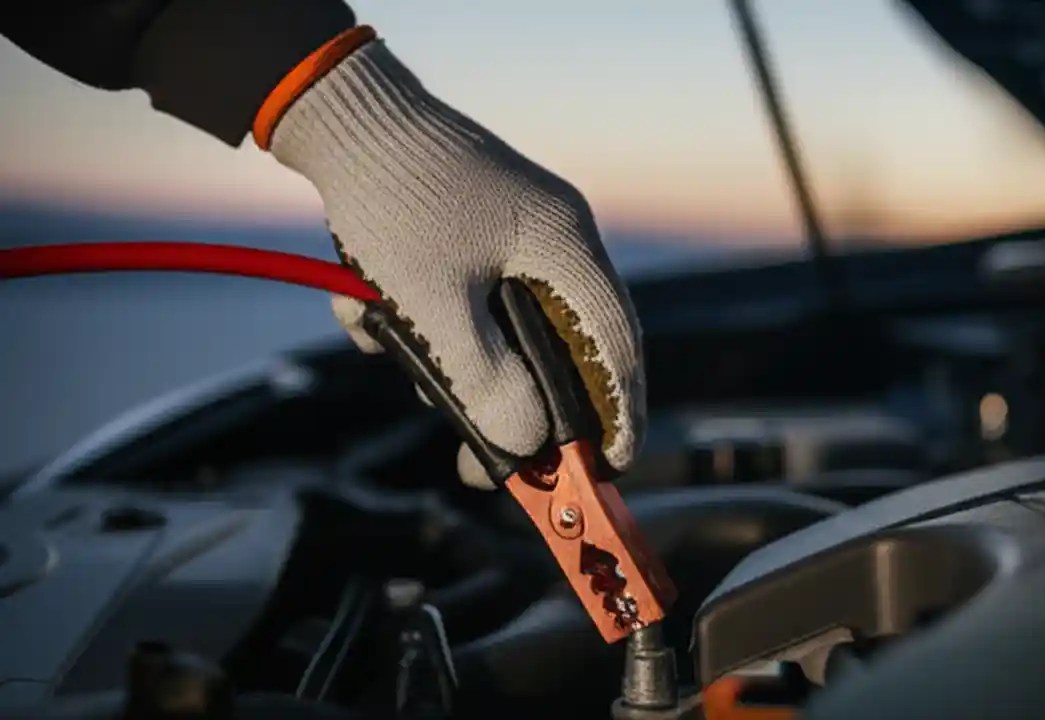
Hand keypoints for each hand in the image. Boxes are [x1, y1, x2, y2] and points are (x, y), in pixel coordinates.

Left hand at [268, 40, 644, 488]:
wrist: (340, 114)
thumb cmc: (394, 201)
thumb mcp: (432, 303)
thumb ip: (483, 379)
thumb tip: (525, 441)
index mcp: (566, 246)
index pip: (616, 345)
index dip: (618, 413)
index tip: (609, 468)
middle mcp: (556, 238)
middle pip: (562, 347)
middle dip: (514, 400)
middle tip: (482, 458)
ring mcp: (517, 233)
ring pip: (505, 328)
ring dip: (448, 355)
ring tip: (390, 344)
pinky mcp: (477, 233)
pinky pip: (466, 300)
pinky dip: (423, 318)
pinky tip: (368, 308)